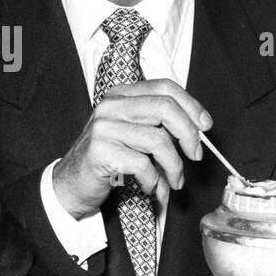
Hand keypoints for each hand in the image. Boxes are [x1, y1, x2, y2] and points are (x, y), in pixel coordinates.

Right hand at [52, 80, 212, 219]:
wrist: (71, 184)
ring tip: (172, 182)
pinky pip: (142, 165)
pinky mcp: (100, 151)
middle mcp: (111, 106)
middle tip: (195, 156)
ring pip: (158, 141)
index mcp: (121, 95)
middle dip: (189, 135)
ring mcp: (104, 127)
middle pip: (165, 108)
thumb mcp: (132, 133)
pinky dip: (153, 181)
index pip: (164, 87)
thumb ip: (157, 125)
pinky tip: (149, 188)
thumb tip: (197, 130)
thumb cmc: (107, 159)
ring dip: (173, 167)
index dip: (191, 105)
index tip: (205, 127)